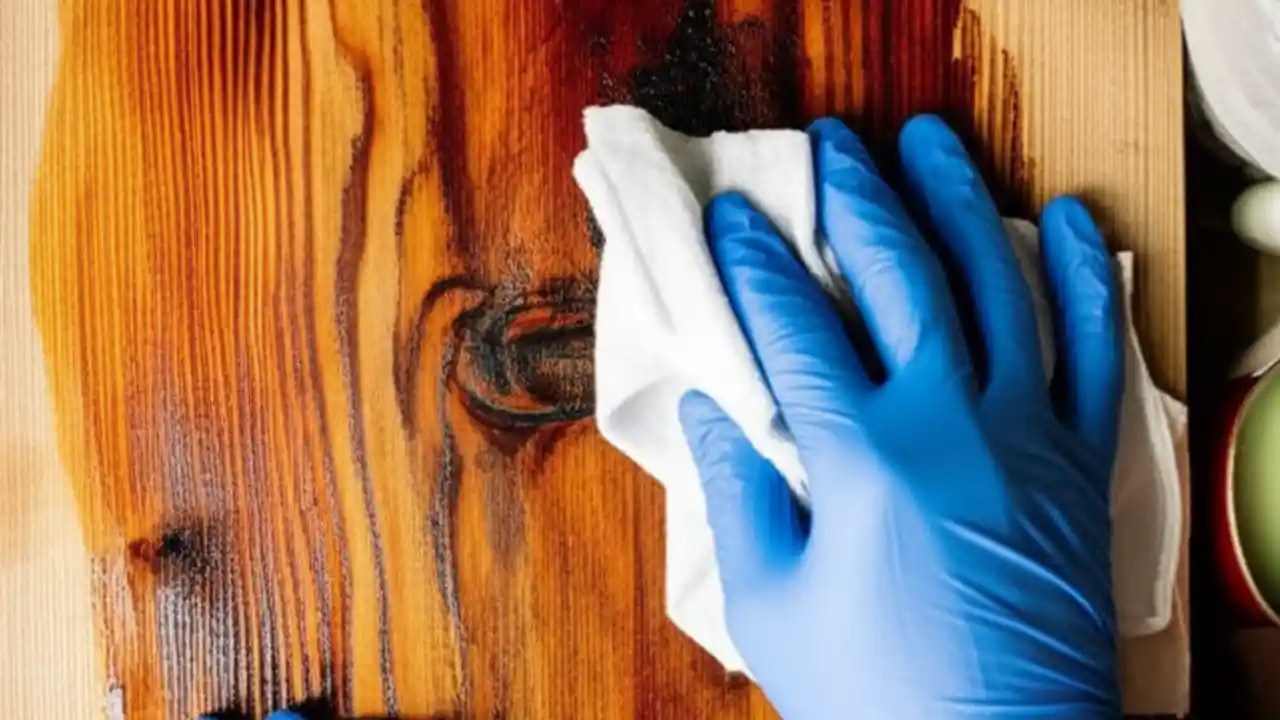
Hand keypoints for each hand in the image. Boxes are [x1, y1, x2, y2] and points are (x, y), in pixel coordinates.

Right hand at [679, 116, 1122, 718]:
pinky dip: (1085, 280)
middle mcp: (948, 422)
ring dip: (957, 203)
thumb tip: (708, 410)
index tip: (733, 218)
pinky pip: (1093, 349)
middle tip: (828, 148)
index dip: (755, 264)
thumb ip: (738, 494)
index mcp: (861, 459)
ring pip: (995, 286)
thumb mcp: (772, 605)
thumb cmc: (876, 694)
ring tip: (926, 144)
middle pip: (897, 277)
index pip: (794, 328)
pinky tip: (1066, 225)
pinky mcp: (1077, 460)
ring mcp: (1024, 433)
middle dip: (854, 200)